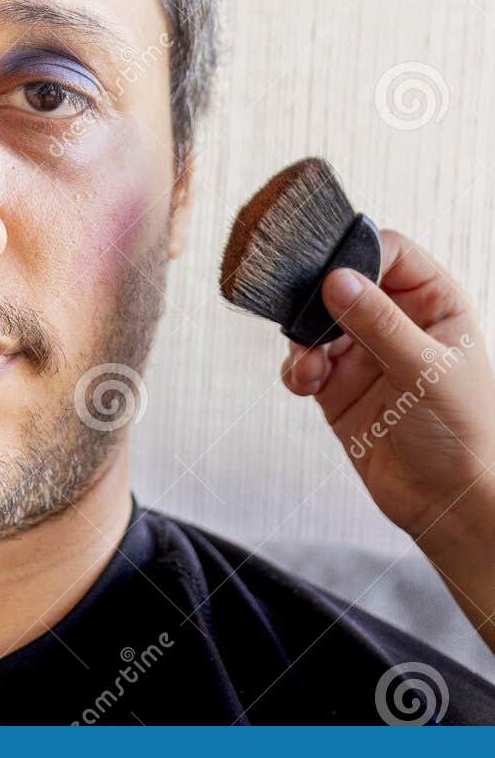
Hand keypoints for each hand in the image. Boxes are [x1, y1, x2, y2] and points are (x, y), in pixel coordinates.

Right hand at [281, 228, 494, 649]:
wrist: (446, 504)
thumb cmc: (461, 436)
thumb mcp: (425, 370)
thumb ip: (378, 323)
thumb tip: (336, 279)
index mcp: (434, 303)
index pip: (390, 253)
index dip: (361, 256)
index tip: (336, 276)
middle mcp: (397, 321)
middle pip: (345, 282)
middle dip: (320, 298)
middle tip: (308, 315)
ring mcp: (366, 352)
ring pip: (317, 320)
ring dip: (304, 336)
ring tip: (309, 361)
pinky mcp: (339, 384)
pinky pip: (304, 360)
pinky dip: (297, 367)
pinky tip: (306, 382)